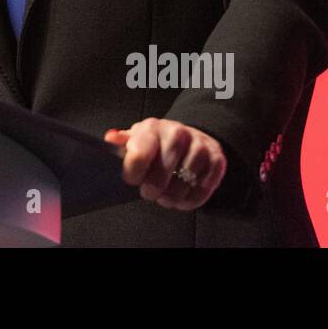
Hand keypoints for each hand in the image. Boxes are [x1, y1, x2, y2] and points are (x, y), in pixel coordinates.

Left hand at [104, 118, 227, 209]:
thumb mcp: (137, 139)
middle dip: (154, 188)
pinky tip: (182, 200)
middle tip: (149, 194)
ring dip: (173, 196)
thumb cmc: (157, 143)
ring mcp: (199, 145)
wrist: (190, 137)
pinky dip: (192, 200)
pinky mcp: (217, 160)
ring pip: (186, 180)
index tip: (132, 180)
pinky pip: (205, 187)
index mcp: (152, 128)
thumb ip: (123, 142)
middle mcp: (177, 133)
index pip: (141, 152)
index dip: (134, 172)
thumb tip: (110, 138)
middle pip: (165, 168)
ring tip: (166, 198)